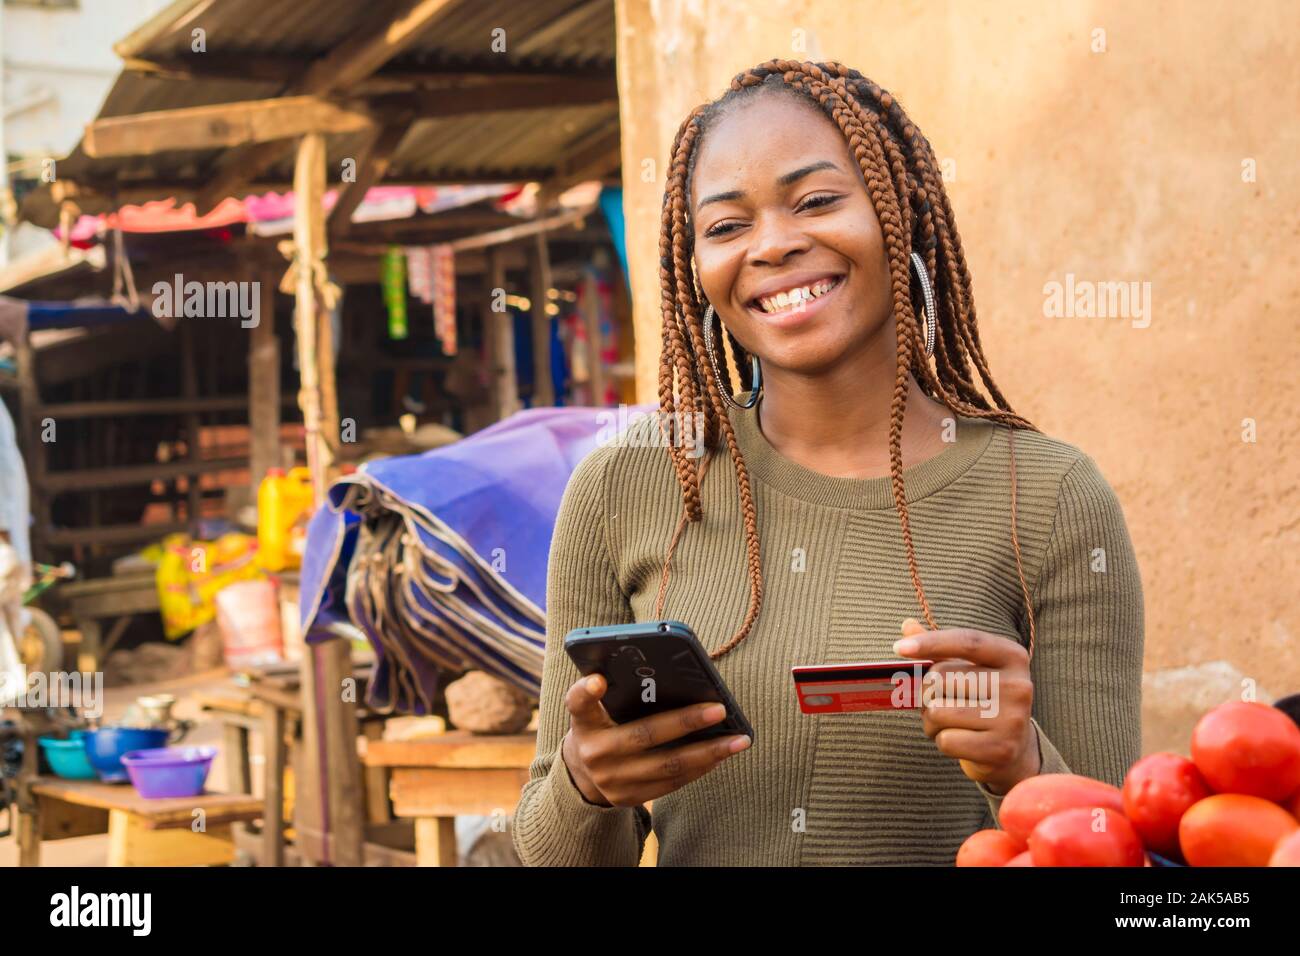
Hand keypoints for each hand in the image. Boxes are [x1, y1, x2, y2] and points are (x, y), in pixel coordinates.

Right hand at [559, 673, 752, 807]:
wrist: (582, 775)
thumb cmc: (601, 727)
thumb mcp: (596, 708)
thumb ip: (615, 690)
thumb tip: (661, 672)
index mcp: (585, 721)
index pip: (578, 702)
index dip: (587, 691)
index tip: (599, 680)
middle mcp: (595, 753)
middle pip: (645, 735)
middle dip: (686, 722)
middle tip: (720, 710)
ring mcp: (613, 780)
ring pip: (667, 766)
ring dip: (708, 753)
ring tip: (738, 740)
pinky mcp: (629, 798)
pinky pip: (672, 784)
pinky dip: (699, 768)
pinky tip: (720, 755)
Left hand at [894, 619, 1040, 794]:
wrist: (1014, 748)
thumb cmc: (982, 700)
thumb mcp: (968, 669)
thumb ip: (938, 649)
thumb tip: (907, 625)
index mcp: (1012, 657)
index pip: (967, 641)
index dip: (931, 642)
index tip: (899, 649)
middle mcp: (1018, 686)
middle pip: (941, 679)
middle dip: (926, 692)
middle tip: (938, 701)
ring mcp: (1013, 719)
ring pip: (938, 712)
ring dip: (931, 720)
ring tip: (949, 722)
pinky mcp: (1001, 749)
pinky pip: (946, 740)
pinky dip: (942, 741)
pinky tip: (961, 741)